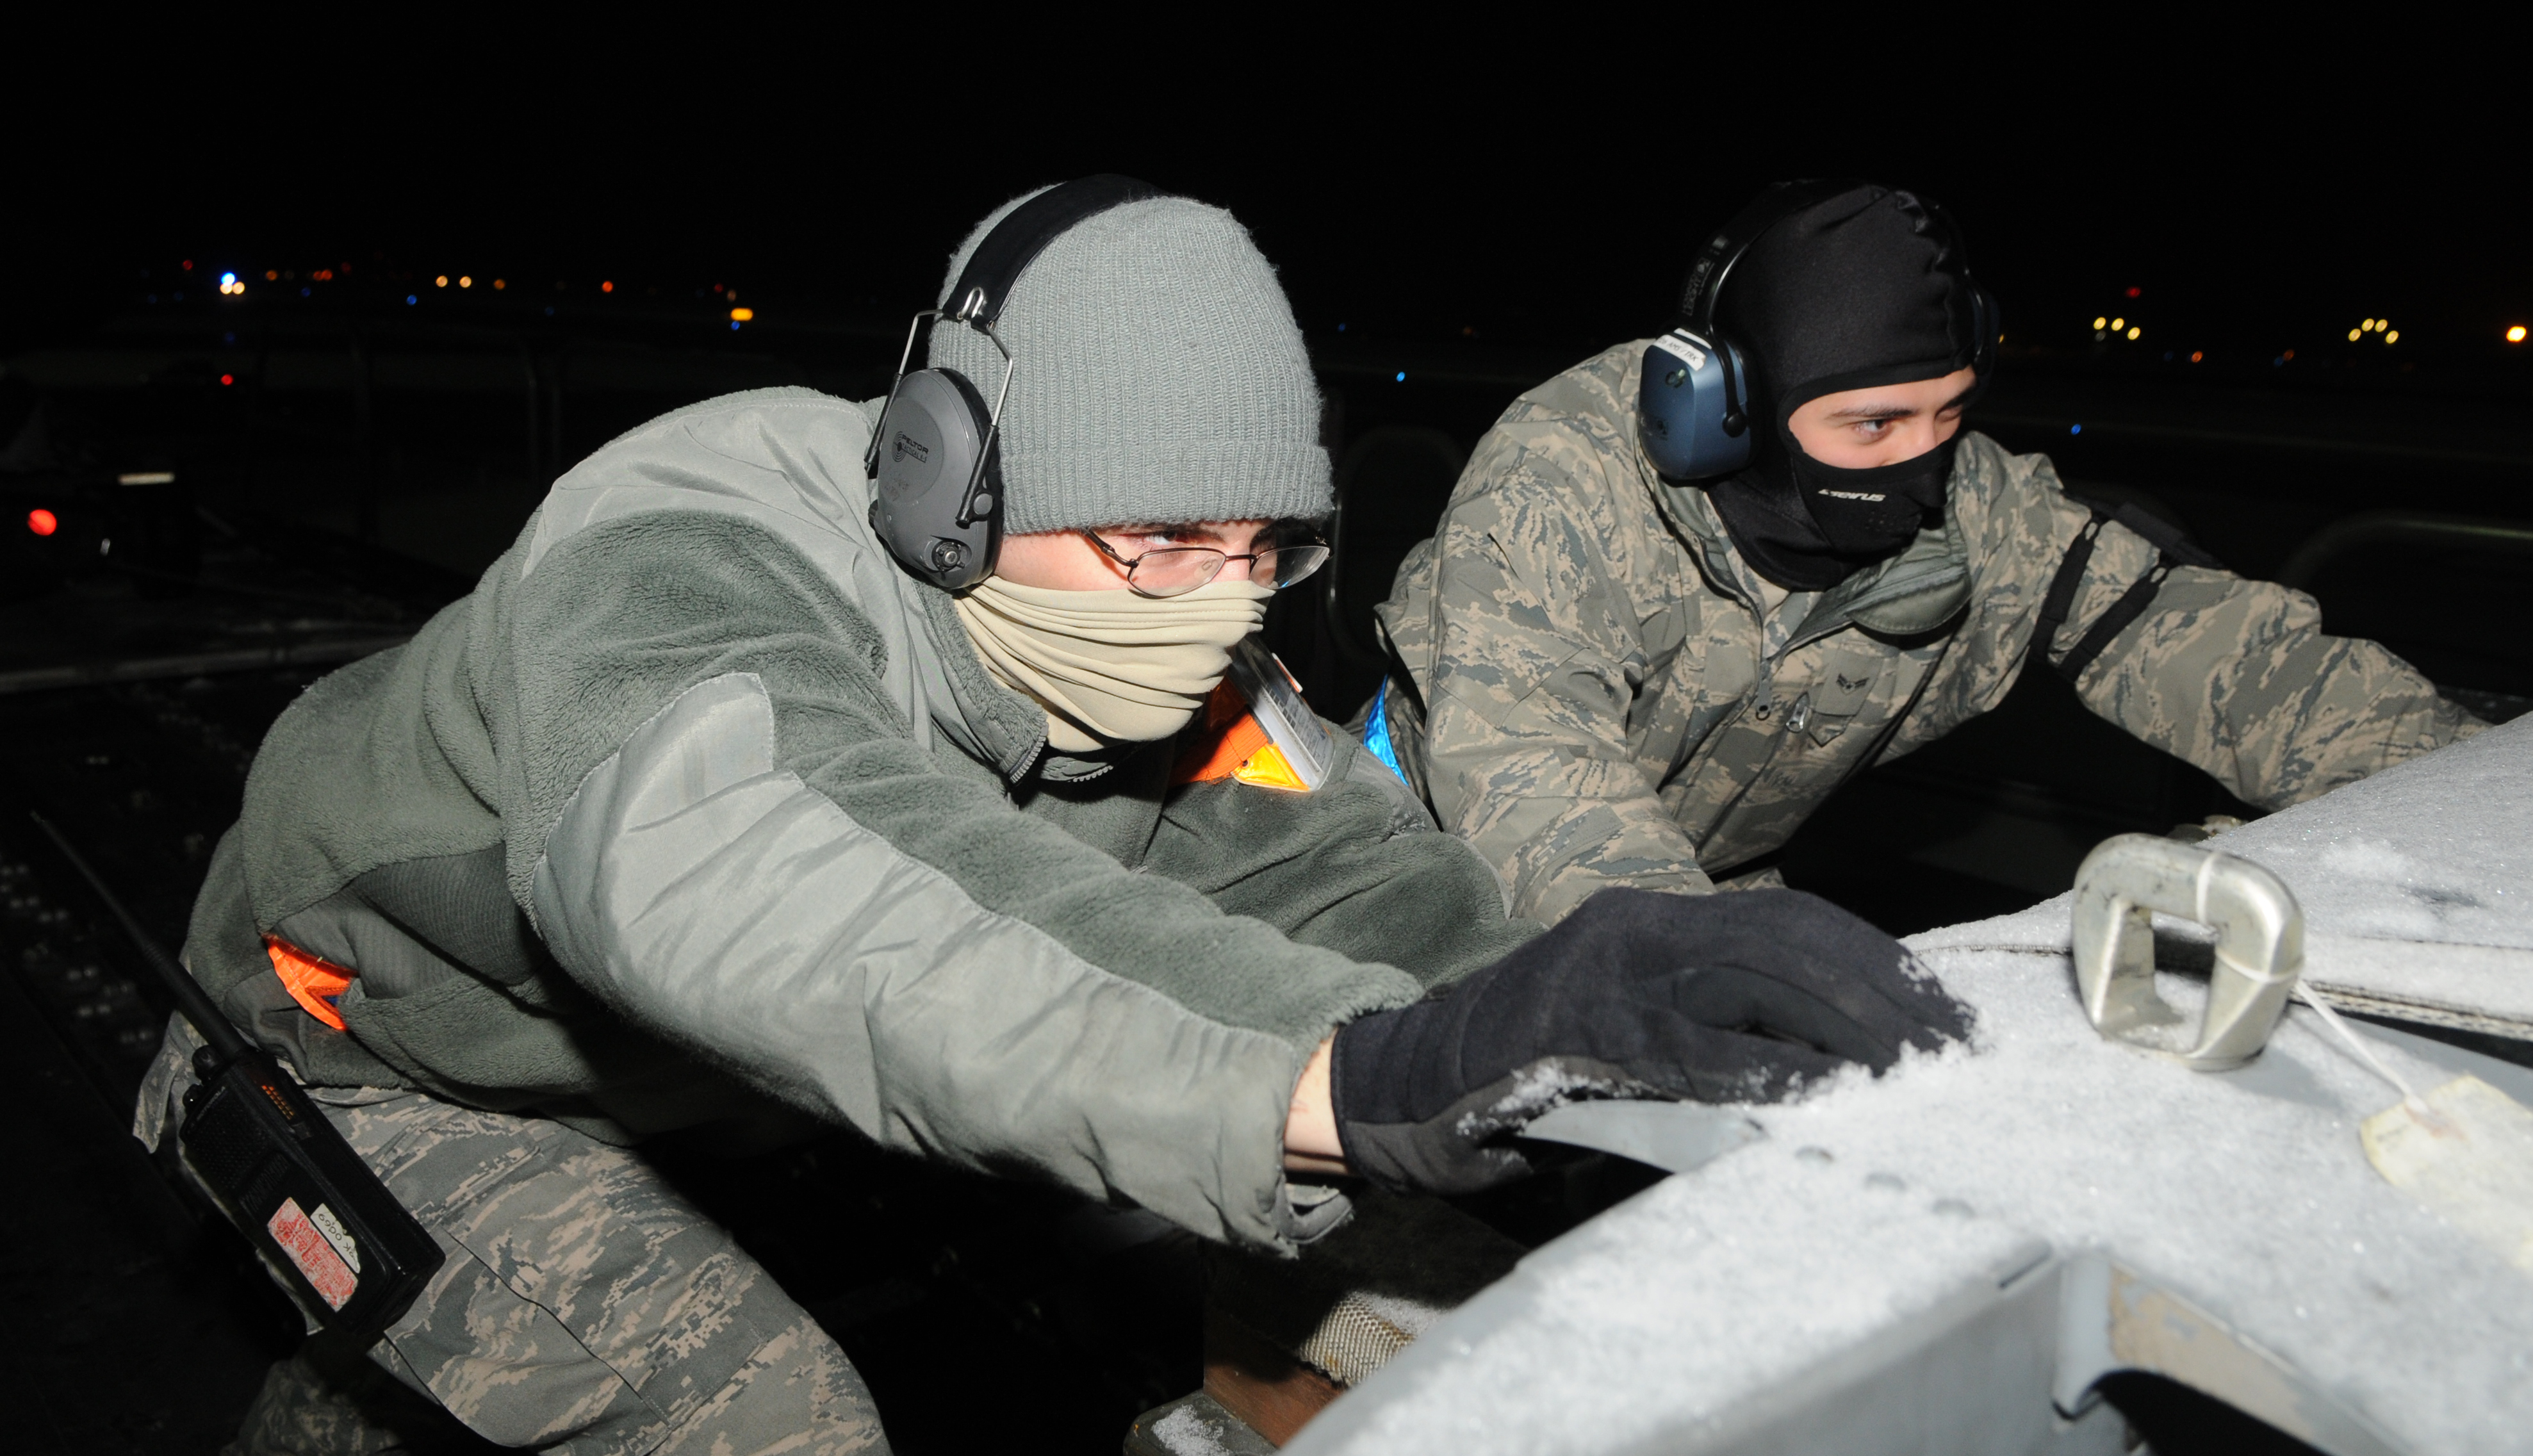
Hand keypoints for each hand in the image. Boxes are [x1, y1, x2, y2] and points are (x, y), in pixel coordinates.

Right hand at [1326, 887, 1972, 1194]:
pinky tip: (1816, 1101)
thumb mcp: (1636, 1036)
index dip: (1880, 964)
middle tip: (1957, 1054)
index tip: (1948, 1017)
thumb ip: (1716, 1037)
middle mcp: (1640, 926)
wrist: (1401, 1087)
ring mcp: (1607, 971)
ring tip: (1913, 1078)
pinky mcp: (1579, 1029)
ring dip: (1845, 1029)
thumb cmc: (1525, 1077)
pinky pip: (1691, 1046)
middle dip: (1885, 996)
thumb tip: (1831, 1077)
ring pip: (1755, 978)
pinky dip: (1761, 1071)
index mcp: (1659, 921)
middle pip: (1793, 941)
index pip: (1795, 923)